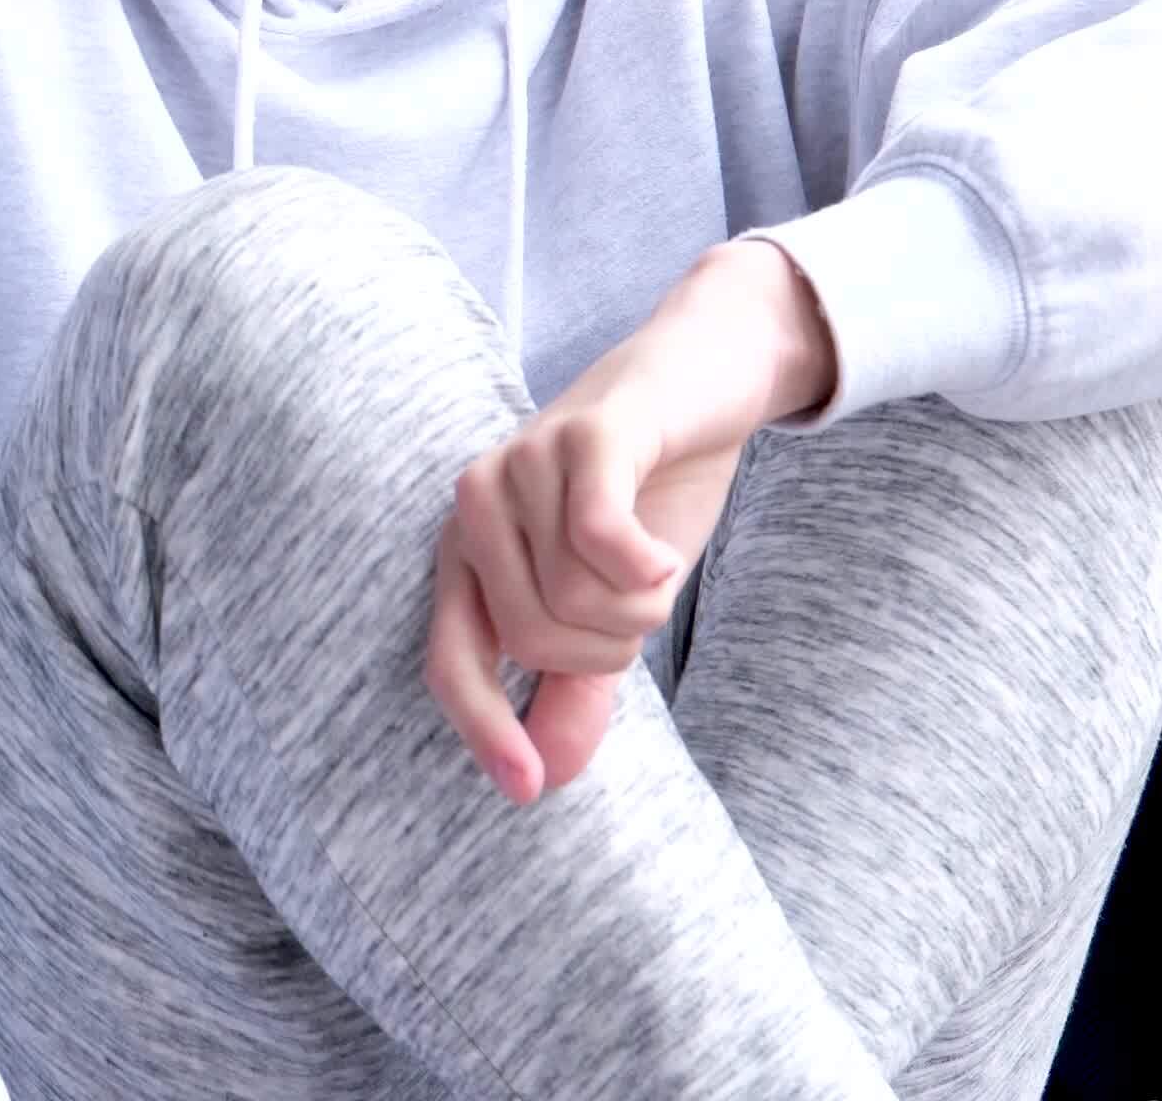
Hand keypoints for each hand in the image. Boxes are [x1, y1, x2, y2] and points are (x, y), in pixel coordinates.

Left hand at [424, 238, 837, 804]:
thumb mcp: (612, 603)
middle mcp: (475, 504)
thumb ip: (576, 686)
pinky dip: (646, 562)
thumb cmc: (650, 492)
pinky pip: (598, 536)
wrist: (710, 372)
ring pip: (577, 595)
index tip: (526, 789)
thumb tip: (546, 779)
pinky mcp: (584, 432)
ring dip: (643, 599)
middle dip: (612, 642)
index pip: (451, 658)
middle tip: (643, 595)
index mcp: (469, 550)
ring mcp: (521, 461)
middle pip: (537, 638)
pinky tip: (664, 547)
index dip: (483, 726)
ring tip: (655, 555)